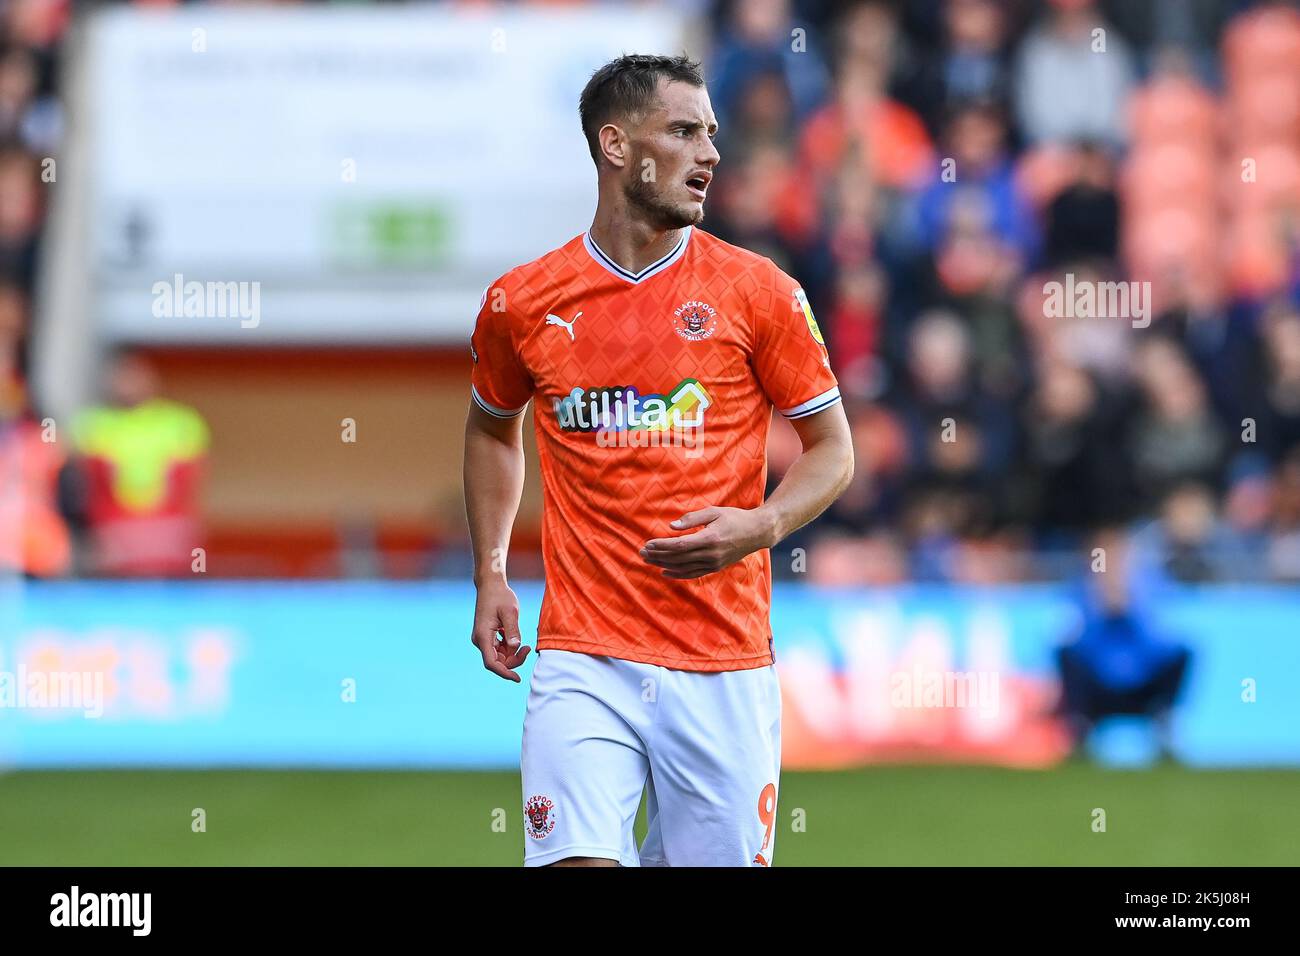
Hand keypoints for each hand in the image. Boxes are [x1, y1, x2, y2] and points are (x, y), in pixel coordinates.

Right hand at [470, 582, 531, 681]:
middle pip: (497, 662)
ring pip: (499, 657)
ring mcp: (483, 639)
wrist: (491, 585)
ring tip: (525, 644)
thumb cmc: (500, 596)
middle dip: (513, 660)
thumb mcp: (510, 612)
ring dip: (512, 655)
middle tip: (527, 648)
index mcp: (483, 637)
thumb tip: (515, 647)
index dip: (504, 673)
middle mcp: (480, 640)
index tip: (517, 678)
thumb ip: (513, 630)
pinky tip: (517, 639)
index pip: (492, 663)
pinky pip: (499, 649)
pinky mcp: (488, 636)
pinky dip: (509, 648)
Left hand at [638, 506, 775, 579]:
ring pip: (683, 568)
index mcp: (710, 538)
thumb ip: (692, 519)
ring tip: (648, 561)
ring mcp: (713, 563)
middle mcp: (711, 554)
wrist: (757, 532)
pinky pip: (693, 574)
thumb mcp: (714, 512)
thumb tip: (671, 526)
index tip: (648, 544)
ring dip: (664, 565)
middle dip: (658, 556)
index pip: (680, 545)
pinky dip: (678, 574)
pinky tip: (665, 572)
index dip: (662, 546)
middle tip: (641, 553)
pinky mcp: (715, 568)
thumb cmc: (735, 518)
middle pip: (678, 558)